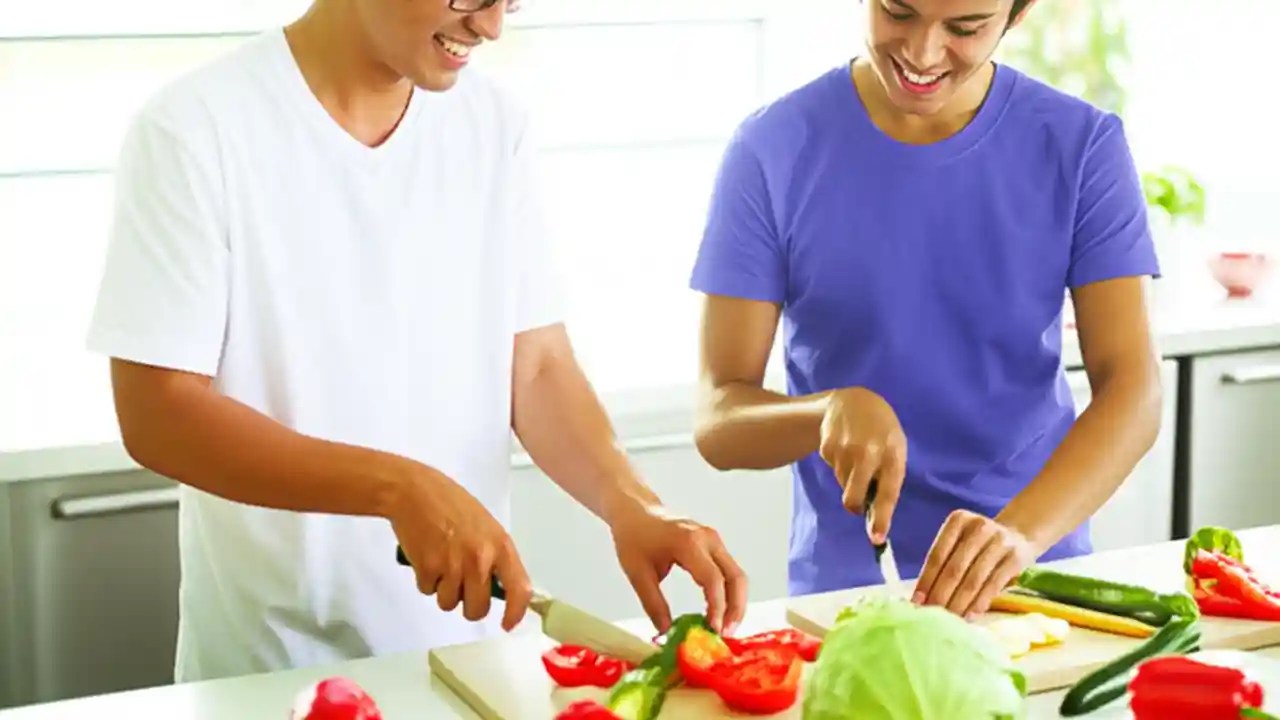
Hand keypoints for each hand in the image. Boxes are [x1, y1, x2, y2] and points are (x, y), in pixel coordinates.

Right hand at [388, 463, 533, 631]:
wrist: (414, 491)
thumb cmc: (452, 505)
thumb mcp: (486, 526)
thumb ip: (494, 556)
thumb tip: (500, 589)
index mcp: (500, 546)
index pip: (518, 589)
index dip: (515, 613)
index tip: (507, 624)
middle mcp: (480, 559)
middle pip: (478, 608)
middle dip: (468, 605)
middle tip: (460, 586)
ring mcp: (453, 565)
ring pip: (449, 603)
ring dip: (443, 590)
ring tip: (440, 562)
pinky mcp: (427, 568)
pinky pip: (428, 591)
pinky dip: (425, 580)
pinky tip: (426, 556)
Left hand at [609, 502, 748, 635]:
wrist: (635, 511)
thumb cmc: (634, 537)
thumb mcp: (637, 573)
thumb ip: (653, 604)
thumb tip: (668, 632)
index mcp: (688, 543)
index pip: (713, 580)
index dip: (717, 608)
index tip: (713, 631)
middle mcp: (708, 539)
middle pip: (735, 577)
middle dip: (735, 609)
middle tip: (725, 635)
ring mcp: (714, 539)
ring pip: (736, 574)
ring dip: (736, 603)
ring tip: (724, 628)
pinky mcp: (714, 544)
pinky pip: (729, 570)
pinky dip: (729, 592)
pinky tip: (720, 612)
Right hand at [819, 387, 906, 542]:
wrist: (853, 402)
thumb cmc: (882, 431)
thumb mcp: (894, 449)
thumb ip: (888, 477)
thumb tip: (874, 514)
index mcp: (892, 455)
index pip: (887, 493)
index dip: (881, 518)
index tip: (876, 538)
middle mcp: (867, 453)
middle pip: (853, 497)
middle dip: (854, 505)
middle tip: (859, 501)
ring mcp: (844, 450)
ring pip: (842, 485)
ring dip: (849, 479)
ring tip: (857, 456)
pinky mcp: (826, 447)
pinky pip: (833, 471)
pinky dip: (839, 466)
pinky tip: (845, 448)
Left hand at [913, 510, 1039, 618]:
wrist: (1019, 535)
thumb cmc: (979, 544)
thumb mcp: (961, 541)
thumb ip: (944, 562)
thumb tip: (922, 597)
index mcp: (958, 521)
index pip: (937, 555)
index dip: (926, 580)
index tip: (916, 602)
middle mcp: (979, 527)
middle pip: (954, 569)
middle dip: (940, 596)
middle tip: (932, 616)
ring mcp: (999, 541)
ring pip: (973, 579)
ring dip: (959, 603)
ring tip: (950, 620)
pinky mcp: (1016, 558)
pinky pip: (993, 585)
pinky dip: (979, 603)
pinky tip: (970, 616)